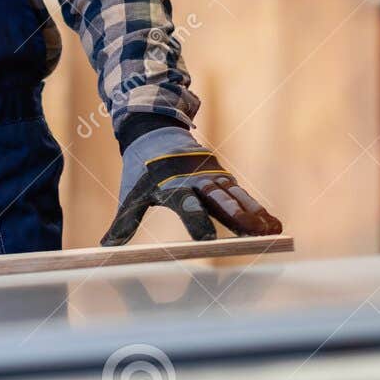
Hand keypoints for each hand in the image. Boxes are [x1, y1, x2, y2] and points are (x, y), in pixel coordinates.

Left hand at [101, 127, 282, 245]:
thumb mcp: (131, 192)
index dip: (197, 223)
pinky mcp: (223, 177)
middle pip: (218, 200)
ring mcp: (212, 177)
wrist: (155, 131)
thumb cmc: (140, 169)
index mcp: (171, 185)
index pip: (186, 206)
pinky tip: (275, 225)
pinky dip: (258, 209)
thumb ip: (123, 222)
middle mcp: (195, 180)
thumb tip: (104, 248)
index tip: (209, 241)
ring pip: (236, 197)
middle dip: (236, 215)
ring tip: (272, 232)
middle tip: (253, 232)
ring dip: (254, 214)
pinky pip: (243, 194)